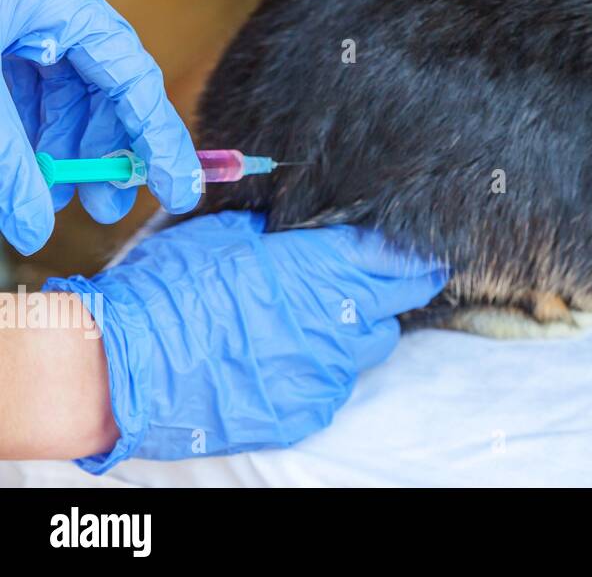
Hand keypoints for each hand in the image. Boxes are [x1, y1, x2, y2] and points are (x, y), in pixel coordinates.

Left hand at [0, 0, 200, 252]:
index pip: (130, 71)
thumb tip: (33, 223)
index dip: (157, 134)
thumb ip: (7, 161)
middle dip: (104, 148)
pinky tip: (25, 172)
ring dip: (63, 148)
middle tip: (107, 204)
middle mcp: (38, 3)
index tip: (179, 188)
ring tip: (57, 197)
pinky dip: (28, 136)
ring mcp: (8, 20)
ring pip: (59, 92)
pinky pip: (21, 93)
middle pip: (100, 82)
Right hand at [43, 212, 446, 472]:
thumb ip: (277, 229)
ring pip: (373, 344)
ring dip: (360, 330)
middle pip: (401, 299)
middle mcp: (337, 318)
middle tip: (400, 279)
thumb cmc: (171, 289)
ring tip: (327, 322)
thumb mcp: (226, 232)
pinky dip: (325, 371)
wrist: (128, 364)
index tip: (423, 251)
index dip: (413, 253)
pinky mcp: (308, 409)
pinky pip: (337, 386)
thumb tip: (296, 221)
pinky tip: (292, 361)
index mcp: (322, 266)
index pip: (396, 256)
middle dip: (404, 286)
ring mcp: (327, 369)